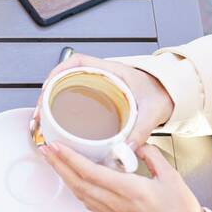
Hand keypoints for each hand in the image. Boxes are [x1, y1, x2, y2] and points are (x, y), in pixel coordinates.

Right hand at [32, 53, 175, 148]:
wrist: (171, 93)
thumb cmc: (162, 93)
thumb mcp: (152, 111)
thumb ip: (141, 130)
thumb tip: (126, 149)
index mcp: (112, 71)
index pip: (78, 62)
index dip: (58, 72)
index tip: (47, 87)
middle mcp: (102, 77)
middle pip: (65, 77)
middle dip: (48, 93)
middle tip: (40, 112)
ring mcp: (99, 87)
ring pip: (68, 89)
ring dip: (53, 102)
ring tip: (43, 120)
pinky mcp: (99, 99)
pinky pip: (76, 99)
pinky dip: (64, 109)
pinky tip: (58, 124)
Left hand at [40, 142, 204, 211]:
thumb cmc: (182, 211)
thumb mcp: (171, 176)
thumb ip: (152, 156)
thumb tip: (137, 145)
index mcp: (130, 190)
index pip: (91, 172)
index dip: (69, 158)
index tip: (56, 146)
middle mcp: (117, 204)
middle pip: (78, 183)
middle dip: (58, 166)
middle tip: (45, 150)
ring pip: (81, 195)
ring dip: (65, 177)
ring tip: (55, 163)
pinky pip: (90, 204)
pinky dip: (78, 190)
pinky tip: (74, 181)